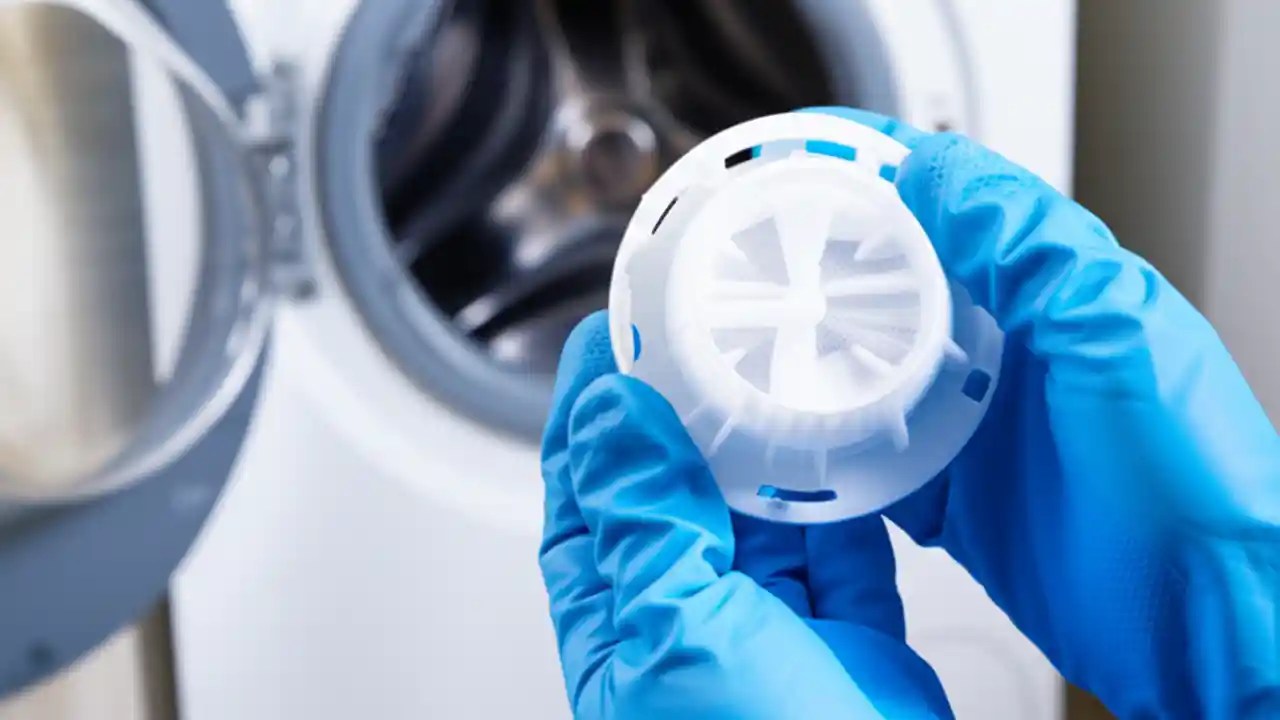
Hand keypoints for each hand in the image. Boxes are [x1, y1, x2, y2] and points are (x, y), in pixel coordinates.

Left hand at [539, 312, 953, 718]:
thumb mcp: (672, 634)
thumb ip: (641, 520)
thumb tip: (612, 416)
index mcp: (618, 623)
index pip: (586, 492)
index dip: (592, 410)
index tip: (612, 334)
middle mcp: (688, 617)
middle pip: (672, 489)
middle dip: (682, 411)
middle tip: (698, 331)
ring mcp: (770, 627)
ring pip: (758, 511)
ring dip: (763, 446)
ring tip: (769, 370)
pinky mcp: (849, 638)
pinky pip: (841, 548)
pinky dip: (843, 497)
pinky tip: (843, 445)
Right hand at [810, 108, 1279, 717]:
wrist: (1204, 621)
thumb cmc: (1192, 483)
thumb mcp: (1112, 330)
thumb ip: (1025, 245)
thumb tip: (931, 170)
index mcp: (1049, 291)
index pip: (946, 203)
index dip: (872, 172)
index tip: (797, 161)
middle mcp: (1009, 350)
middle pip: (894, 286)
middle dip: (822, 264)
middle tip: (749, 256)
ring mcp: (979, 425)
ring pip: (872, 374)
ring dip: (816, 361)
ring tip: (751, 348)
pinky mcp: (957, 497)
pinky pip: (874, 463)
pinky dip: (831, 457)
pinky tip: (796, 451)